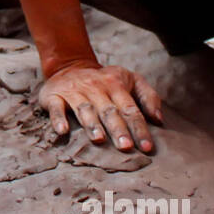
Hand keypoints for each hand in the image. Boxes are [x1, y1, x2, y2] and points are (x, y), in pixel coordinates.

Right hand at [38, 59, 162, 152]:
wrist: (69, 66)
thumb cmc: (106, 81)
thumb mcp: (131, 80)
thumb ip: (149, 97)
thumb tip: (159, 120)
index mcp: (116, 84)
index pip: (130, 109)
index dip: (139, 128)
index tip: (147, 147)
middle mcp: (95, 87)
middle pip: (109, 111)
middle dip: (118, 129)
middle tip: (125, 147)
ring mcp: (74, 91)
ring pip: (85, 109)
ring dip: (92, 125)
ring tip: (99, 139)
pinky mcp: (54, 95)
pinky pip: (56, 107)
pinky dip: (58, 119)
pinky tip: (63, 131)